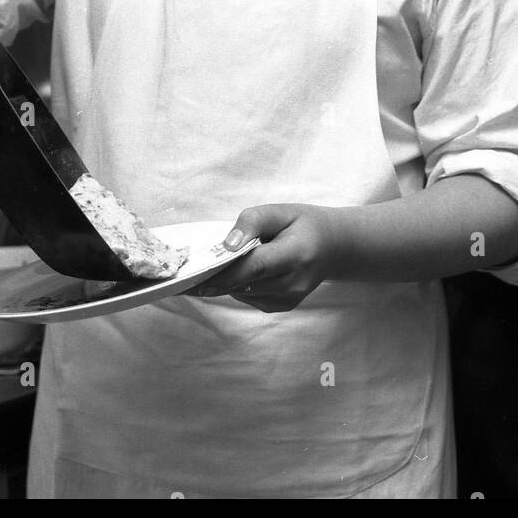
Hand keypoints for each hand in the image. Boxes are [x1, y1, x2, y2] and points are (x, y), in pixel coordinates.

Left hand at [189, 204, 343, 311]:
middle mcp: (294, 283)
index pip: (255, 266)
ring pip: (243, 293)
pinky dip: (237, 285)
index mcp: (297, 254)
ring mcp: (289, 299)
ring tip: (209, 267)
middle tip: (183, 276)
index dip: (224, 273)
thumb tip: (226, 245)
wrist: (334, 247)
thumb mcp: (282, 211)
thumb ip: (253, 221)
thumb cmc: (304, 225)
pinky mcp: (282, 306)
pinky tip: (237, 271)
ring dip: (223, 282)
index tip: (195, 276)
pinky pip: (249, 297)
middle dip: (214, 279)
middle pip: (245, 284)